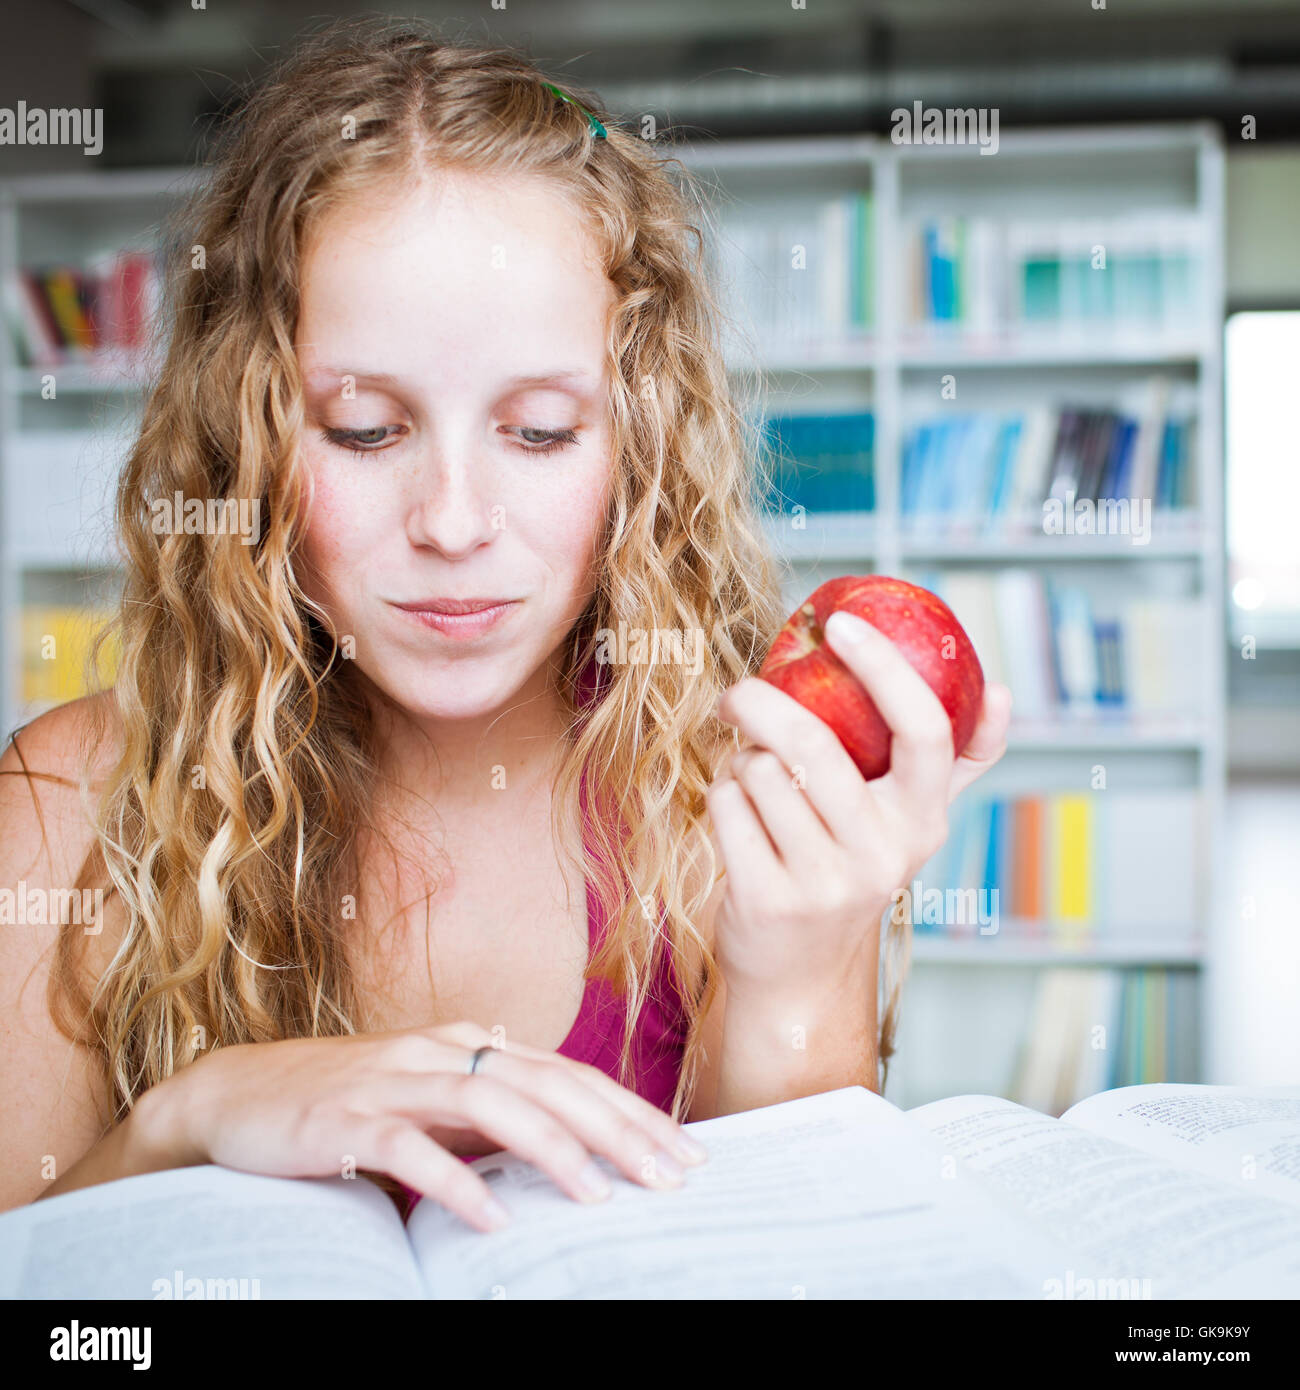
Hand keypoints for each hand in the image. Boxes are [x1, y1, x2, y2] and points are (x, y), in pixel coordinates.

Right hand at [137, 1021, 706, 1232]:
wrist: (240, 1092)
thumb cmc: (347, 1100)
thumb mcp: (430, 1097)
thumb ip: (489, 1109)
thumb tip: (562, 1136)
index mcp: (470, 1043)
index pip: (568, 1073)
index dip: (629, 1110)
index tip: (683, 1152)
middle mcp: (442, 1050)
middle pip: (546, 1082)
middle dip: (615, 1130)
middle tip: (669, 1178)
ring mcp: (394, 1080)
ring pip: (490, 1103)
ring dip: (549, 1150)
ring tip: (597, 1197)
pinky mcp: (347, 1119)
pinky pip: (409, 1148)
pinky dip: (454, 1181)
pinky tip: (490, 1219)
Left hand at [705, 609, 1011, 1003]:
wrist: (801, 975)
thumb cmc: (849, 871)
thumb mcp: (906, 825)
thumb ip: (954, 762)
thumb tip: (1002, 690)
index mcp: (923, 822)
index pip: (924, 731)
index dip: (886, 669)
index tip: (844, 625)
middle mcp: (883, 854)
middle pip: (815, 745)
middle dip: (762, 703)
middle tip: (740, 692)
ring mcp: (825, 883)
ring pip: (759, 772)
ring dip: (739, 759)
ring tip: (747, 777)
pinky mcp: (768, 900)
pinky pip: (727, 805)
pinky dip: (720, 792)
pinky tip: (734, 810)